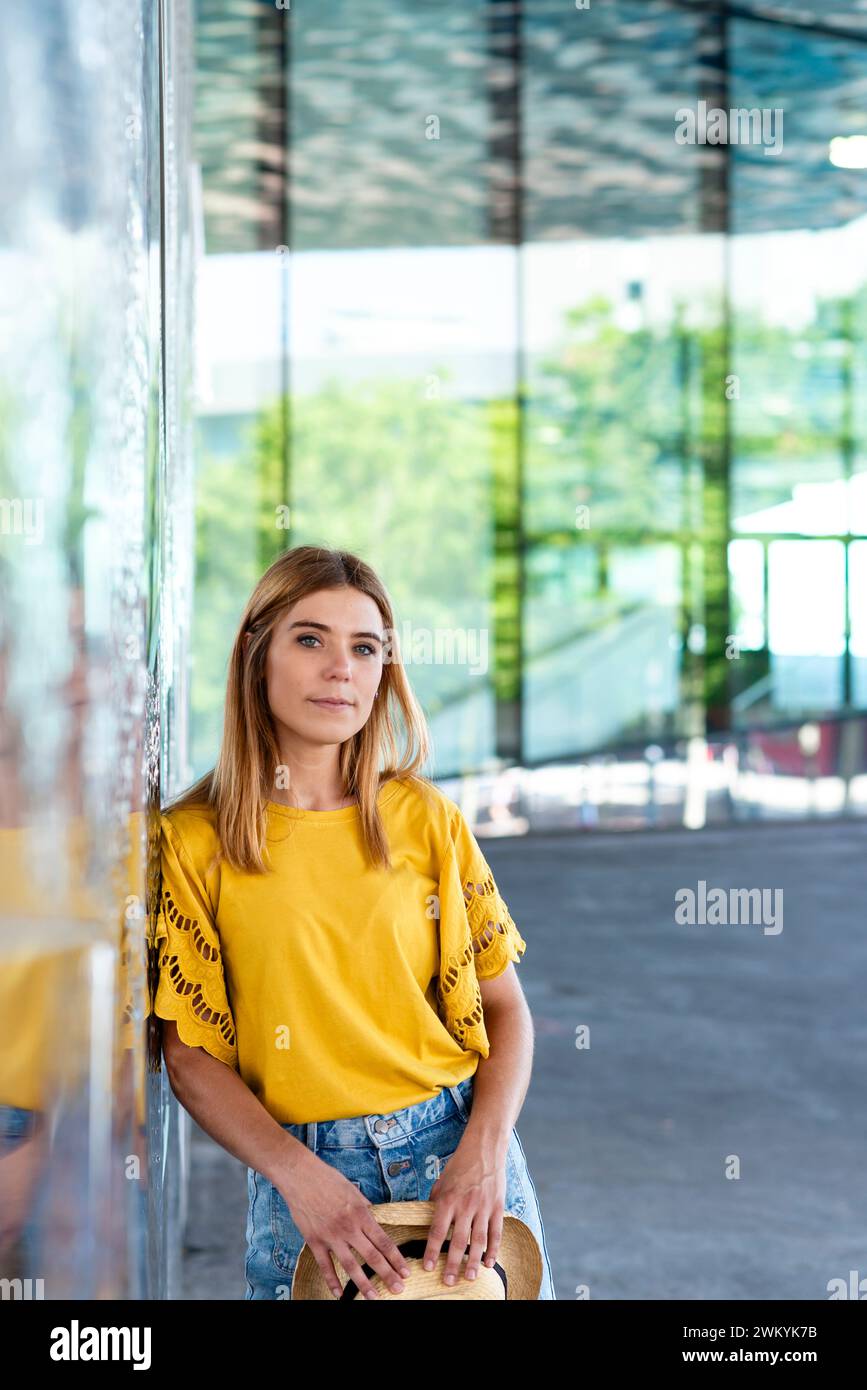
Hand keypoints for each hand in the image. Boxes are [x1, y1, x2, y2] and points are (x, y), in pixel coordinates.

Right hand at [278, 1150, 412, 1298]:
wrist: (301, 1176)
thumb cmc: (328, 1179)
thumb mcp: (353, 1190)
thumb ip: (365, 1207)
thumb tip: (375, 1218)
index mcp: (361, 1214)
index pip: (384, 1241)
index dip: (396, 1259)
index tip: (405, 1271)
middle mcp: (349, 1228)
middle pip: (372, 1256)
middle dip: (388, 1274)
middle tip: (399, 1289)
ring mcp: (331, 1236)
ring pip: (351, 1266)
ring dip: (364, 1284)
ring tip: (374, 1298)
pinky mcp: (315, 1241)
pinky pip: (325, 1266)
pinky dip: (332, 1281)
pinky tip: (340, 1294)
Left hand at [423, 1135, 507, 1286]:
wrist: (485, 1148)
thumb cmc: (460, 1164)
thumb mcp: (442, 1181)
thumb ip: (436, 1201)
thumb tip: (429, 1219)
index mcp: (448, 1199)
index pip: (437, 1231)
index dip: (431, 1251)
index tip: (427, 1267)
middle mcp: (465, 1205)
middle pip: (458, 1240)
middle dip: (452, 1263)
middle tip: (448, 1281)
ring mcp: (483, 1207)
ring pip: (478, 1240)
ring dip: (474, 1261)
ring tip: (470, 1277)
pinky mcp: (498, 1207)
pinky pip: (496, 1232)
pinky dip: (494, 1249)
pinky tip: (490, 1263)